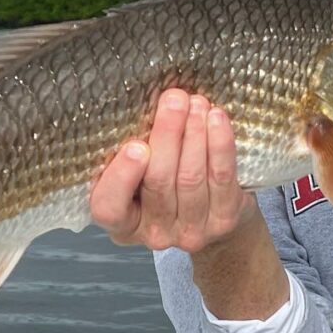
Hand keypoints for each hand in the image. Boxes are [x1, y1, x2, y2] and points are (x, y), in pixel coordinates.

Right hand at [90, 89, 257, 253]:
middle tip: (174, 99)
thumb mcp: (138, 177)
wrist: (213, 220)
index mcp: (122, 222)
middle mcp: (153, 232)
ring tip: (196, 103)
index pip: (109, 207)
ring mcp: (190, 231)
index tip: (136, 145)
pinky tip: (217, 118)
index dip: (121, 177)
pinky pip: (221, 176)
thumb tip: (140, 104)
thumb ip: (132, 153)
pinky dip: (219, 144)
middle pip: (158, 181)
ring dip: (194, 133)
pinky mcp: (222, 220)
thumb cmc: (165, 186)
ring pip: (190, 176)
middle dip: (167, 134)